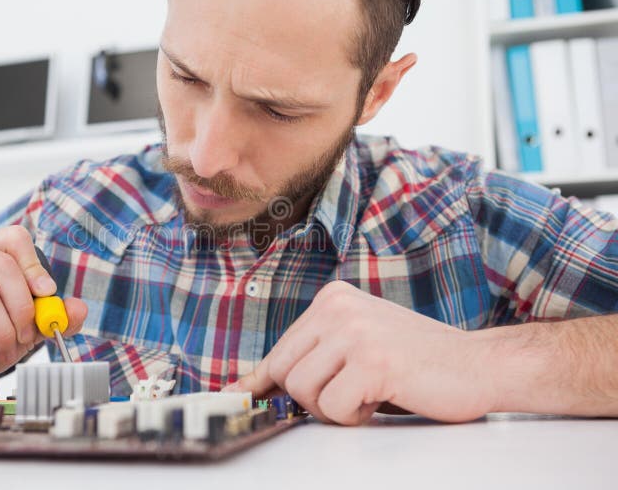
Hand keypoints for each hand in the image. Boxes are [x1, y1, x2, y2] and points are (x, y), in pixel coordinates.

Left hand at [226, 280, 494, 424]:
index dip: (262, 383)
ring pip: (303, 392)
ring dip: (335, 408)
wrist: (479, 365)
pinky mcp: (372, 360)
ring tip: (370, 393)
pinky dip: (355, 416)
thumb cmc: (416, 362)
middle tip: (349, 396)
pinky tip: (382, 398)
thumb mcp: (356, 346)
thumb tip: (253, 386)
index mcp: (332, 299)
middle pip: (284, 373)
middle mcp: (338, 307)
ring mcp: (355, 331)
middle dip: (309, 398)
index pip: (279, 351)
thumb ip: (313, 358)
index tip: (237, 397)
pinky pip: (333, 407)